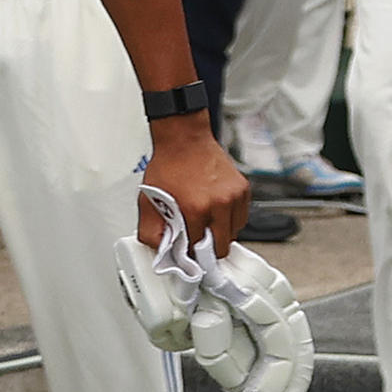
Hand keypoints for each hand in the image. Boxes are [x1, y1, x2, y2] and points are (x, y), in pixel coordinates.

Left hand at [144, 115, 250, 251]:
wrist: (184, 140)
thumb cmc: (168, 167)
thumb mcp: (148, 202)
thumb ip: (151, 231)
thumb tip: (162, 252)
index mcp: (195, 208)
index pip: (197, 248)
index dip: (190, 252)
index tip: (186, 250)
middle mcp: (219, 203)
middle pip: (221, 246)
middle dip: (207, 248)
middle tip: (196, 240)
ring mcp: (234, 196)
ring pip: (234, 233)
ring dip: (220, 233)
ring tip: (205, 221)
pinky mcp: (243, 190)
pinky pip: (242, 217)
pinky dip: (230, 219)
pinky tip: (215, 211)